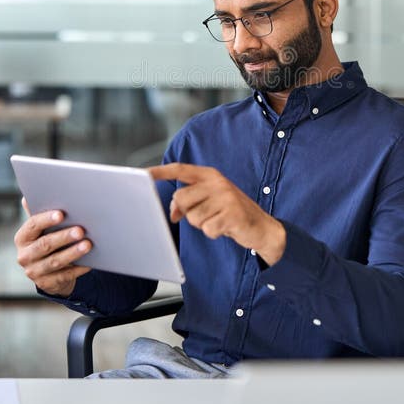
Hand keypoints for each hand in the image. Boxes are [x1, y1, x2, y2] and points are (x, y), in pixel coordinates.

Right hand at [13, 199, 92, 297]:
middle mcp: (25, 255)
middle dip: (63, 237)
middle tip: (80, 230)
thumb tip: (28, 197)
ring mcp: (34, 272)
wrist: (48, 272)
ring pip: (55, 262)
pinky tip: (90, 262)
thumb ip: (38, 214)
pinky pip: (65, 276)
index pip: (33, 226)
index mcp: (23, 237)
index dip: (46, 219)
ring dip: (73, 253)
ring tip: (88, 244)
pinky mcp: (47, 284)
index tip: (61, 214)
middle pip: (45, 245)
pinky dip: (78, 268)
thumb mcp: (41, 229)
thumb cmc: (47, 241)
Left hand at [148, 163, 285, 265]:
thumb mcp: (209, 201)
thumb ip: (189, 200)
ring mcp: (226, 197)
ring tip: (218, 220)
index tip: (142, 174)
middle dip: (187, 212)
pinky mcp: (232, 214)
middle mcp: (217, 182)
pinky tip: (225, 228)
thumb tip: (173, 212)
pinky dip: (214, 233)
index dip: (160, 172)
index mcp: (210, 175)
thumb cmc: (230, 212)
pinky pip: (207, 229)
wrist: (261, 226)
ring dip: (202, 224)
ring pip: (193, 217)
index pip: (180, 170)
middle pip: (181, 198)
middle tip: (205, 214)